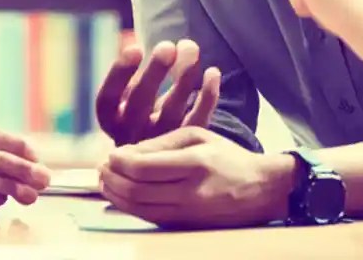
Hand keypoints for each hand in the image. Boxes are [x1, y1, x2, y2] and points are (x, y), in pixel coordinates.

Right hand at [95, 40, 220, 146]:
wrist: (157, 168)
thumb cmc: (142, 118)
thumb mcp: (129, 102)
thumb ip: (132, 78)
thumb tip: (136, 42)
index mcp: (112, 122)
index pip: (107, 100)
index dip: (119, 74)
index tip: (135, 47)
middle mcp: (132, 136)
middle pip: (140, 104)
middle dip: (154, 73)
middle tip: (167, 46)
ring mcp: (160, 145)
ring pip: (171, 111)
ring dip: (183, 78)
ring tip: (190, 48)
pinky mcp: (186, 148)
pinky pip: (197, 122)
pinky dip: (207, 98)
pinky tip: (213, 72)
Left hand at [99, 126, 291, 228]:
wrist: (260, 189)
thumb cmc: (228, 157)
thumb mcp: (198, 135)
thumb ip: (161, 142)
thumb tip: (127, 153)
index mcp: (195, 163)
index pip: (143, 167)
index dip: (119, 162)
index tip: (110, 154)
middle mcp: (190, 192)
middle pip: (136, 190)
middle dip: (111, 179)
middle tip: (101, 167)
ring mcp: (188, 213)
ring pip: (139, 208)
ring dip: (115, 195)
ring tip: (105, 181)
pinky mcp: (186, 226)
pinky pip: (149, 218)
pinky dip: (129, 207)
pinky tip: (121, 195)